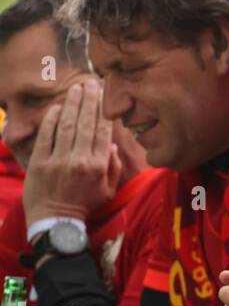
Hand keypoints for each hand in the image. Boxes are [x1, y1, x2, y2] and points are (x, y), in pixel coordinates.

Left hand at [23, 81, 121, 223]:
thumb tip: (111, 143)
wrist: (56, 222)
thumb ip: (112, 166)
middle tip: (91, 83)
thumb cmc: (85, 205)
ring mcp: (58, 161)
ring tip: (76, 89)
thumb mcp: (108, 190)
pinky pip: (46, 137)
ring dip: (72, 105)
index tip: (105, 96)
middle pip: (86, 124)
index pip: (102, 132)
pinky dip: (52, 121)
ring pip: (67, 126)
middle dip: (89, 101)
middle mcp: (80, 160)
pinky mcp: (40, 163)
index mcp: (98, 166)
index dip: (103, 111)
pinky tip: (57, 108)